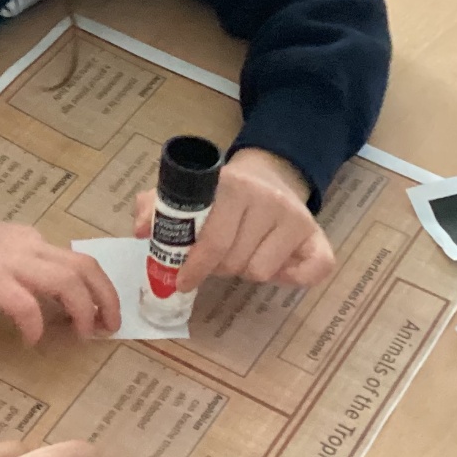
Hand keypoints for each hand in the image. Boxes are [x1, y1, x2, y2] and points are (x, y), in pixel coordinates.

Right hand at [0, 209, 120, 344]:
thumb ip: (19, 264)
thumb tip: (43, 294)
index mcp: (29, 240)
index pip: (77, 259)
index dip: (99, 287)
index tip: (103, 312)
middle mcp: (27, 246)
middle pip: (85, 266)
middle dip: (106, 298)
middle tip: (109, 328)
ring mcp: (9, 261)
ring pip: (66, 281)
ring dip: (83, 310)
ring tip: (83, 335)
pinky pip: (25, 304)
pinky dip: (35, 324)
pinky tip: (31, 341)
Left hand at [132, 147, 334, 292]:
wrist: (269, 175)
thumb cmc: (221, 194)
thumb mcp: (187, 194)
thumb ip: (156, 208)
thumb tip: (140, 230)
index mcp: (232, 186)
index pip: (213, 241)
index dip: (195, 266)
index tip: (182, 281)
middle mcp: (268, 199)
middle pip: (235, 262)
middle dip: (218, 269)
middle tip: (216, 261)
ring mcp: (296, 217)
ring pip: (261, 271)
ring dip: (246, 270)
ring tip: (242, 254)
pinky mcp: (316, 234)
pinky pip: (314, 270)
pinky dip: (294, 279)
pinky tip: (278, 269)